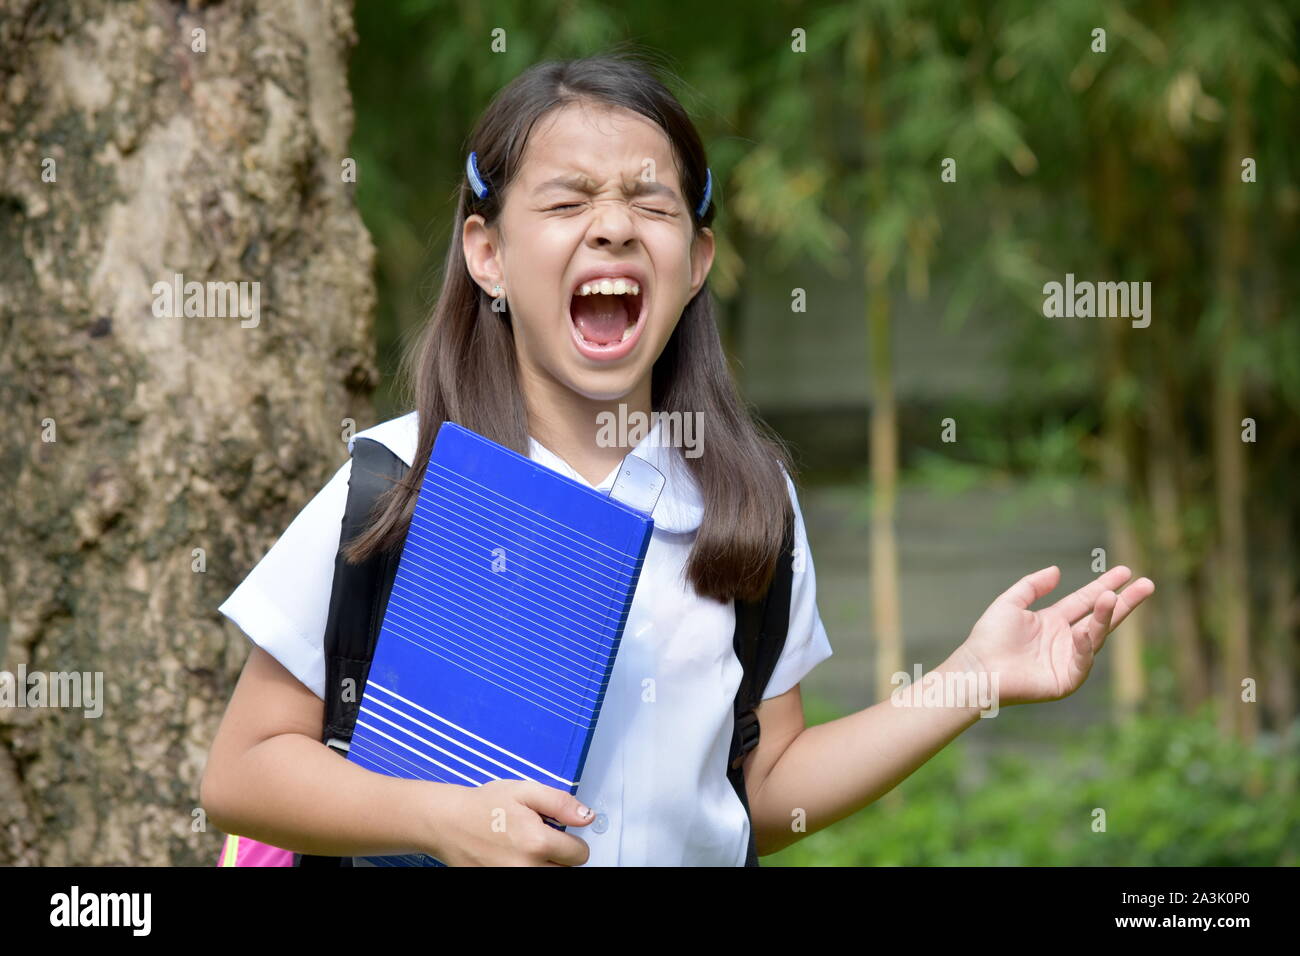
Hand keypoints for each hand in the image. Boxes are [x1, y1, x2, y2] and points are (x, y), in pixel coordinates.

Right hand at [421, 779, 593, 865]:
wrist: (448, 822)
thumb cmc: (485, 805)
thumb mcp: (526, 791)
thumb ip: (561, 804)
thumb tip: (587, 817)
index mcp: (538, 843)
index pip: (581, 855)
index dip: (572, 841)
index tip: (557, 833)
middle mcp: (527, 869)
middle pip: (565, 871)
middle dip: (558, 856)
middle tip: (538, 840)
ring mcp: (512, 880)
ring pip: (548, 878)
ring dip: (544, 866)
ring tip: (526, 849)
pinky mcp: (500, 884)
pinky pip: (527, 882)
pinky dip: (526, 871)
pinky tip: (513, 858)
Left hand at [952, 565, 1153, 706]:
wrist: (977, 668)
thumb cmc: (989, 637)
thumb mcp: (1011, 603)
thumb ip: (1032, 586)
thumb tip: (1058, 571)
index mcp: (1053, 621)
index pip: (1085, 601)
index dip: (1104, 585)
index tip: (1125, 571)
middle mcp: (1065, 639)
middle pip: (1101, 617)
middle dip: (1124, 602)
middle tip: (1148, 584)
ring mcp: (1068, 660)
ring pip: (1095, 636)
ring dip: (1105, 617)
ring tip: (1113, 597)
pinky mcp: (1066, 680)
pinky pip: (1082, 661)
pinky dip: (1085, 645)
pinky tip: (1085, 631)